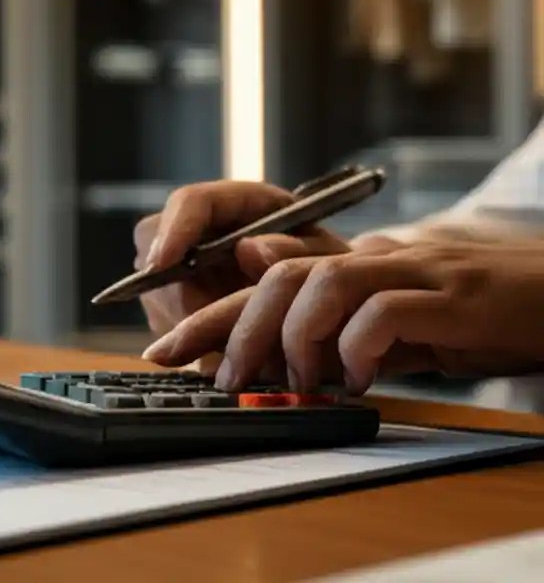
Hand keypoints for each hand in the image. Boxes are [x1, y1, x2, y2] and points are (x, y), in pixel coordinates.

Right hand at [135, 181, 350, 336]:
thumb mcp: (327, 261)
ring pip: (156, 295)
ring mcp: (178, 269)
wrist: (324, 307)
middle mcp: (198, 231)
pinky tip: (225, 351)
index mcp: (238, 204)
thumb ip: (297, 251)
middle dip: (181, 294)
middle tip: (217, 325)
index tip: (163, 262)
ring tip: (235, 344)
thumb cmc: (328, 276)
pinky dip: (192, 341)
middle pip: (159, 252)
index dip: (173, 229)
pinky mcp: (173, 304)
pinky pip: (166, 323)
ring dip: (188, 323)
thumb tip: (248, 247)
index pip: (191, 202)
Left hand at [142, 241, 543, 394]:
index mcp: (353, 263)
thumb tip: (262, 341)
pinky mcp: (455, 296)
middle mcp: (375, 258)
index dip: (209, 315)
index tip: (163, 350)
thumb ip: (329, 327)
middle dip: (232, 325)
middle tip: (217, 377)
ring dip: (295, 336)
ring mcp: (414, 271)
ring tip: (294, 380)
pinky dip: (359, 346)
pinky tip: (360, 378)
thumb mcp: (388, 324)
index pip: (263, 280)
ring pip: (324, 283)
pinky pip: (386, 312)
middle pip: (281, 275)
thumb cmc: (473, 315)